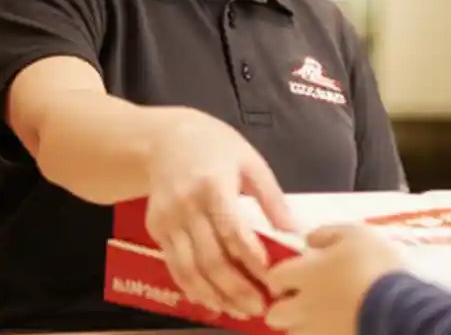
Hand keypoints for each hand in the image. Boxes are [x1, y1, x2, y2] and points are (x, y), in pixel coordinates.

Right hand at [144, 111, 297, 319]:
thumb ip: (271, 197)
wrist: (163, 139)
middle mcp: (185, 205)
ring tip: (239, 311)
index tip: (272, 278)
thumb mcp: (248, 160)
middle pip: (210, 257)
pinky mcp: (156, 229)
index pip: (232, 230)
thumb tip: (294, 231)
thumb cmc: (213, 146)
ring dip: (215, 295)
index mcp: (212, 184)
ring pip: (190, 269)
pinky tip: (212, 300)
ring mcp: (167, 219)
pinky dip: (192, 288)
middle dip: (236, 288)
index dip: (251, 258)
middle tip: (260, 307)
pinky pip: (175, 266)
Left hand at [265, 225, 405, 334]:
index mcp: (307, 275)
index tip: (292, 277)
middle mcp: (305, 307)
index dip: (280, 277)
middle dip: (283, 308)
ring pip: (295, 334)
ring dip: (303, 327)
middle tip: (302, 302)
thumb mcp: (357, 235)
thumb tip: (309, 240)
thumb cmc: (378, 268)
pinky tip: (340, 327)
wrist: (401, 311)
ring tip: (324, 318)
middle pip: (275, 315)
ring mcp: (319, 333)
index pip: (274, 278)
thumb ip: (328, 234)